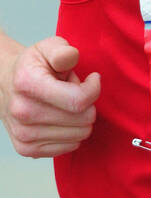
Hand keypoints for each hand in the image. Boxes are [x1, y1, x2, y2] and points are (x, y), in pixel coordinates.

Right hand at [0, 36, 100, 157]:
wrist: (5, 84)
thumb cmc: (34, 66)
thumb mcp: (48, 48)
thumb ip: (62, 51)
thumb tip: (71, 57)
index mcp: (27, 83)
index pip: (78, 100)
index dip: (94, 89)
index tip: (93, 79)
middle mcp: (22, 111)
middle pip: (83, 120)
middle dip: (86, 104)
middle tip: (71, 92)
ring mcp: (22, 133)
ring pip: (80, 135)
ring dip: (78, 119)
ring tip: (63, 105)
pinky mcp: (26, 149)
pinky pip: (69, 147)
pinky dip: (71, 134)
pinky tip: (59, 120)